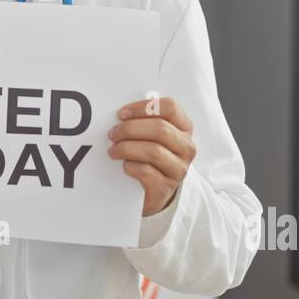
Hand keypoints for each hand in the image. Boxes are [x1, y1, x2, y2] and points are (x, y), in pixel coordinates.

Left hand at [107, 97, 196, 215]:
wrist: (154, 191)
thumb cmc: (151, 158)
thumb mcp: (153, 136)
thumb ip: (144, 121)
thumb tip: (123, 115)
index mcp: (184, 128)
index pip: (170, 108)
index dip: (143, 108)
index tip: (122, 114)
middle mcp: (186, 147)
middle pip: (160, 129)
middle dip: (130, 129)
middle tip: (113, 133)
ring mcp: (179, 168)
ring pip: (153, 151)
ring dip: (126, 148)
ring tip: (113, 150)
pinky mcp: (166, 187)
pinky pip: (146, 172)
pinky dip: (130, 166)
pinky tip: (124, 165)